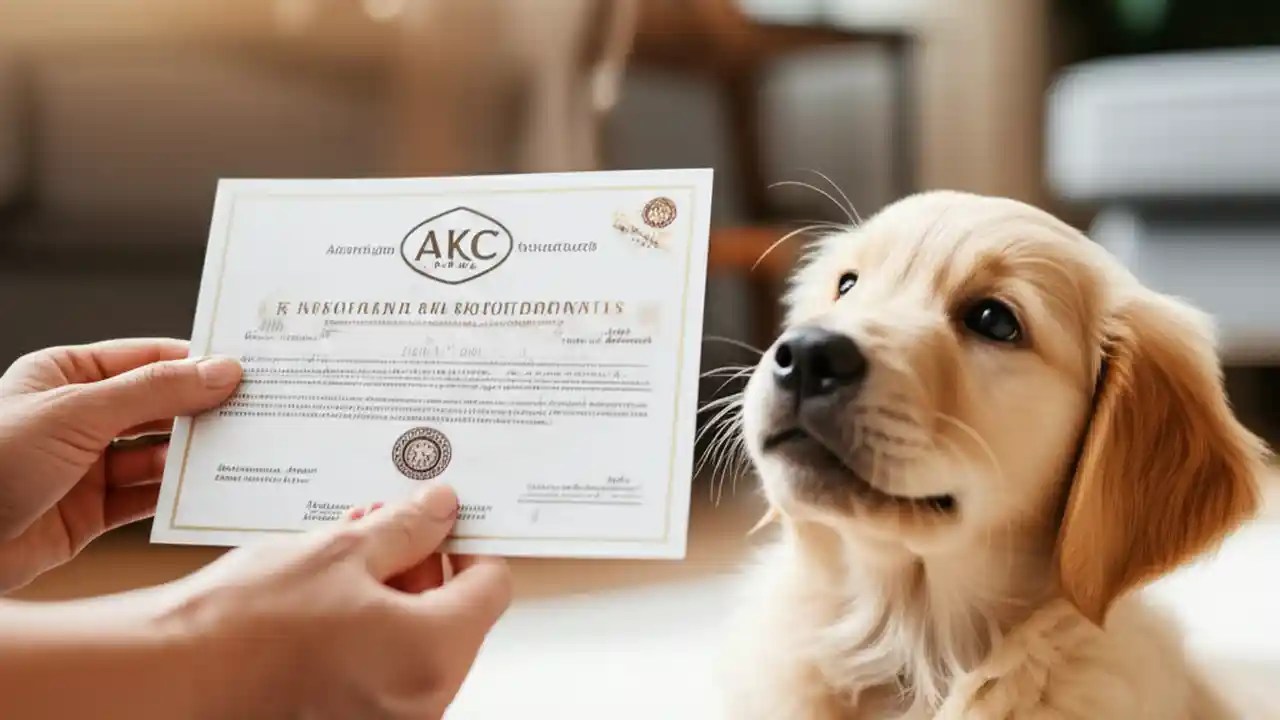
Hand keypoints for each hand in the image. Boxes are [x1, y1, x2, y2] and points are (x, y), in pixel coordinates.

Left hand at [0, 339, 241, 589]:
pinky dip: (176, 496)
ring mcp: (84, 467)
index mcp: (65, 375)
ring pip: (156, 455)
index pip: (146, 359)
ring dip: (194, 457)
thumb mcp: (78, 413)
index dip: (195, 363)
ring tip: (243, 453)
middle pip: (157, 407)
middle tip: (258, 414)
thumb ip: (155, 392)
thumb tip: (222, 370)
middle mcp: (77, 417)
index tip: (247, 371)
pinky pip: (145, 498)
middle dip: (202, 412)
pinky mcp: (89, 513)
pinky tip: (210, 491)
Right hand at [171, 484, 511, 718]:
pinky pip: (383, 667)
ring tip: (342, 552)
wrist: (170, 676)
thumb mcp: (340, 552)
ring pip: (416, 639)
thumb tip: (441, 510)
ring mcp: (387, 719)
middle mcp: (422, 699)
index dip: (469, 544)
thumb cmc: (246, 623)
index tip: (445, 521)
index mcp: (434, 654)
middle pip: (455, 615)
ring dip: (391, 590)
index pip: (491, 586)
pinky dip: (368, 627)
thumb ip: (406, 529)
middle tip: (382, 526)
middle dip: (422, 563)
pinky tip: (328, 592)